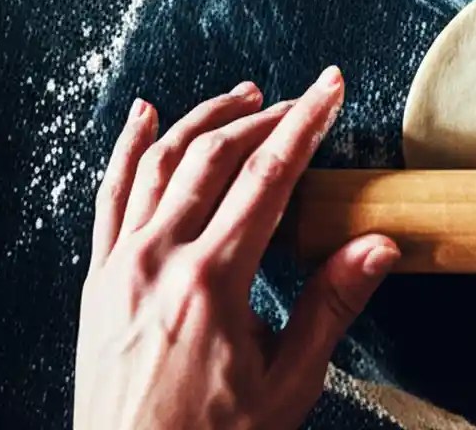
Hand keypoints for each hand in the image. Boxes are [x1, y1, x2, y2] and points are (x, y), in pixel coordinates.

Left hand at [75, 67, 398, 429]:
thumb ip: (331, 306)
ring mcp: (120, 266)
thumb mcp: (287, 384)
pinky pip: (110, 196)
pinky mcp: (98, 279)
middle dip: (264, 116)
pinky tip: (145, 118)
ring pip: (159, 164)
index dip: (304, 125)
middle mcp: (159, 260)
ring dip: (204, 120)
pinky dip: (128, 150)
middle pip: (214, 157)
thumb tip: (377, 245)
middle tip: (302, 98)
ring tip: (243, 95)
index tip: (329, 90)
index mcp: (212, 282)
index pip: (268, 177)